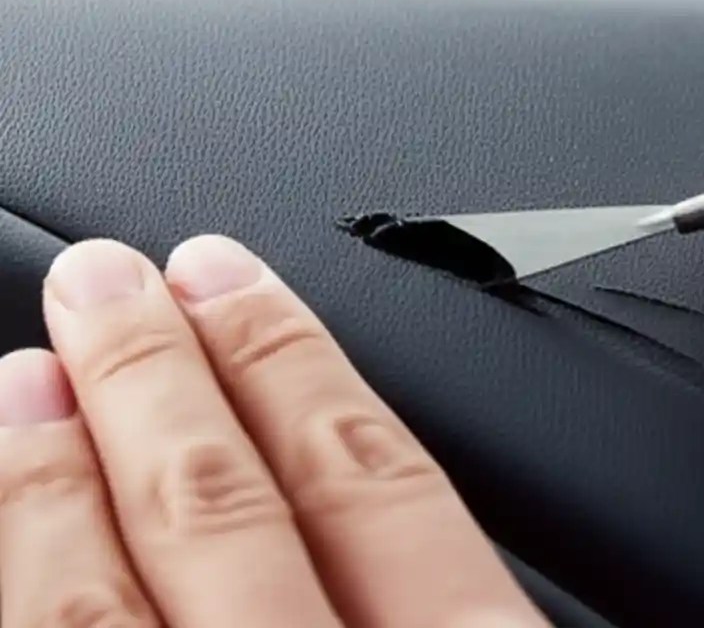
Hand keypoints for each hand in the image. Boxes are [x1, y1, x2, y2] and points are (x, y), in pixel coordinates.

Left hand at [0, 236, 546, 626]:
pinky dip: (24, 571)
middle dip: (159, 380)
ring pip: (98, 602)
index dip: (294, 365)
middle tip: (110, 282)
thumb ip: (483, 597)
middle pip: (226, 515)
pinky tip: (8, 519)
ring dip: (55, 477)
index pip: (372, 483)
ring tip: (30, 376)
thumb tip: (447, 502)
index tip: (236, 284)